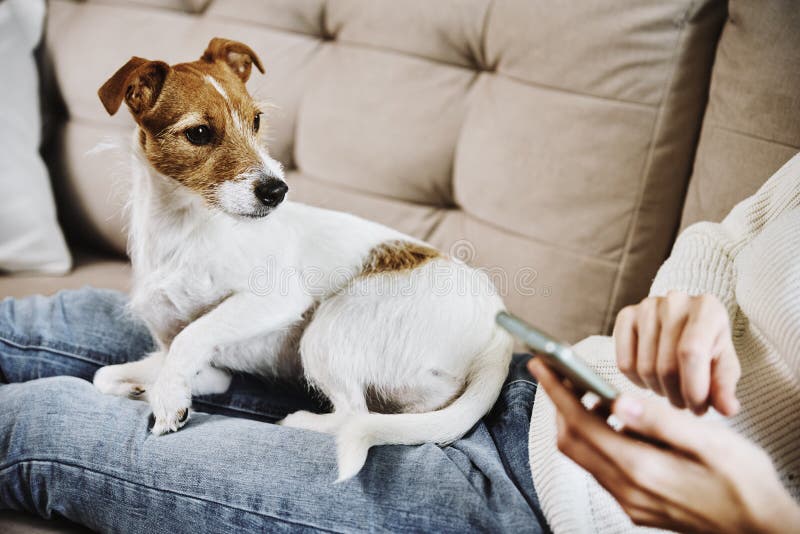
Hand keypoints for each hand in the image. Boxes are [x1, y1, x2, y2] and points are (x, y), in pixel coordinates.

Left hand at [528, 359, 799, 532]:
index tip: (540, 365)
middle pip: (572, 442)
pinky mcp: (636, 508)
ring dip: (579, 423)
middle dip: (561, 404)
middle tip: (561, 373)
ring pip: (584, 457)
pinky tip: (617, 424)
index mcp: (642, 470)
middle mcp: (628, 491)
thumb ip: (660, 423)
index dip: (557, 392)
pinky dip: (598, 441)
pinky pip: (602, 469)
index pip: (581, 424)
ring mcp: (630, 503)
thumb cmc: (745, 483)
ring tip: (593, 394)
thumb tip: (617, 402)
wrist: (764, 531)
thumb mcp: (711, 444)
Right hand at [613, 291, 739, 414]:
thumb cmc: (709, 347)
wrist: (686, 326)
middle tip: (685, 403)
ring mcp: (646, 307)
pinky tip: (651, 380)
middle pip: (666, 366)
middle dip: (676, 396)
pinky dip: (637, 381)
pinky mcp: (626, 316)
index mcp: (707, 309)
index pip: (691, 353)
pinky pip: (624, 363)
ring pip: (644, 368)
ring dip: (658, 390)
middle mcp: (674, 302)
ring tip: (671, 390)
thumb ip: (725, 387)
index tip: (698, 408)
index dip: (692, 387)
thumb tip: (727, 409)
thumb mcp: (724, 365)